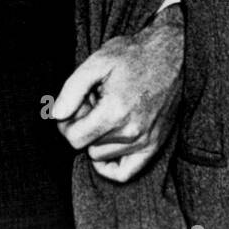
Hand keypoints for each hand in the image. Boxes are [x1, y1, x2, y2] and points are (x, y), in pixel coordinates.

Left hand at [53, 4, 183, 182]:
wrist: (171, 56)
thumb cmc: (133, 55)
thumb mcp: (96, 62)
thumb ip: (72, 89)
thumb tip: (57, 115)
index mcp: (115, 112)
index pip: (74, 138)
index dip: (67, 121)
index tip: (77, 103)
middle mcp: (131, 132)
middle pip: (86, 146)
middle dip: (83, 125)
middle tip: (93, 102)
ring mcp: (145, 142)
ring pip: (101, 156)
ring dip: (97, 137)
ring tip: (107, 111)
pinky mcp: (154, 146)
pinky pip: (124, 172)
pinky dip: (109, 164)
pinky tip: (106, 144)